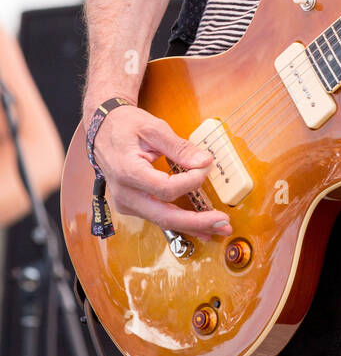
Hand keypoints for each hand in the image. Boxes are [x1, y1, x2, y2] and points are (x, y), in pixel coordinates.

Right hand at [89, 103, 231, 238]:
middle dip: (197, 222)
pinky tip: (201, 229)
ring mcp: (127, 203)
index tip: (207, 167)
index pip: (165, 188)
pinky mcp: (133, 205)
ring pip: (163, 221)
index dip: (191, 181)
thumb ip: (179, 147)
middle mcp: (125, 194)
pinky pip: (159, 217)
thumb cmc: (126, 126)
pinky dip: (181, 222)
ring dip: (193, 226)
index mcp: (128, 173)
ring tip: (219, 228)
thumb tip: (204, 162)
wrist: (103, 130)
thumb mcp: (153, 128)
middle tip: (223, 223)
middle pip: (164, 216)